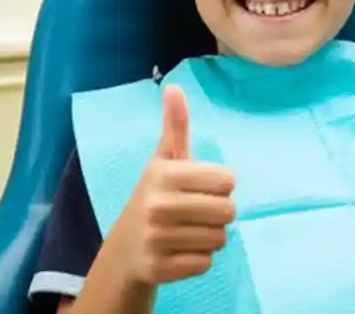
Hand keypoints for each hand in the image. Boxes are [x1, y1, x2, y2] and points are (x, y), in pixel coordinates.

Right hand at [115, 84, 236, 285]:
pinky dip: (198, 259)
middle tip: (195, 213)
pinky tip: (179, 251)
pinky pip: (205, 263)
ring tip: (186, 231)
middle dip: (218, 213)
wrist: (125, 247)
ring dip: (209, 236)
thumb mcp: (165, 159)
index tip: (199, 188)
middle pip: (228, 211)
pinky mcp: (159, 268)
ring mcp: (156, 239)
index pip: (228, 181)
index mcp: (164, 174)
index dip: (220, 186)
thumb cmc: (156, 195)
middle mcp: (158, 205)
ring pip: (219, 238)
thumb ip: (175, 125)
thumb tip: (174, 86)